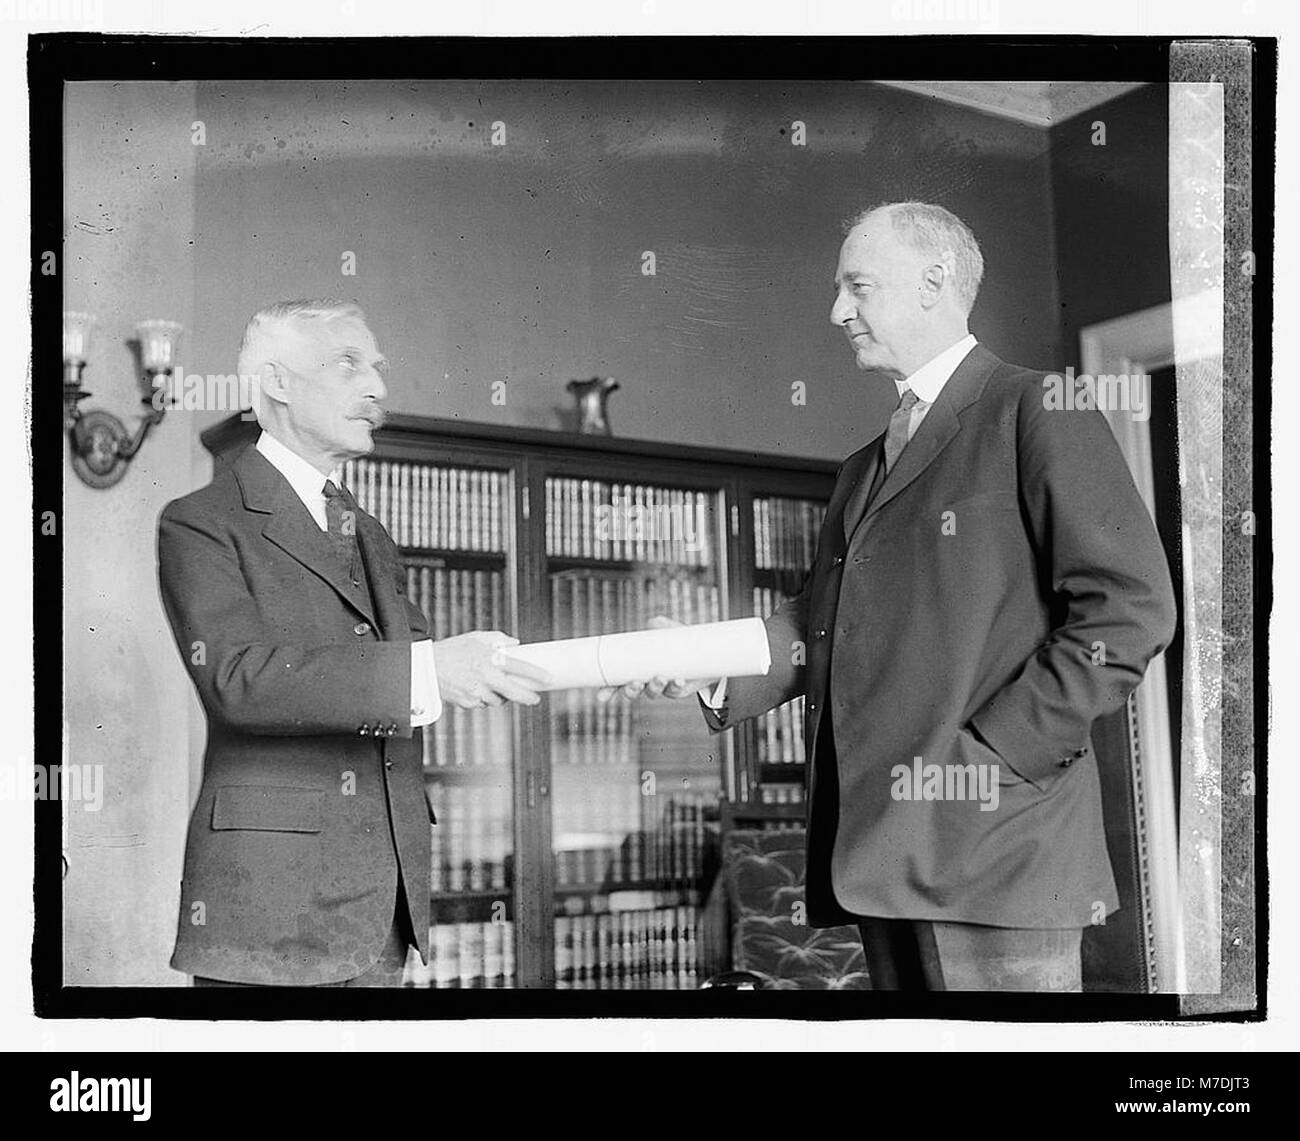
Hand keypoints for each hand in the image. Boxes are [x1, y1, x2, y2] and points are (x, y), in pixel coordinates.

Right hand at [434, 631, 550, 708]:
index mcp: (489, 658)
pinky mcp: (468, 703)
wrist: (426, 668)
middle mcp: (484, 677)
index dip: (536, 674)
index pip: (519, 667)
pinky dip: (484, 698)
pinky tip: (477, 688)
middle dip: (528, 697)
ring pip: (498, 701)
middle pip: (514, 692)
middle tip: (536, 698)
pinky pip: (483, 704)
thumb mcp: (475, 637)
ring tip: (495, 686)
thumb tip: (516, 643)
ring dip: (502, 696)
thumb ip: (498, 638)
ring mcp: (476, 692)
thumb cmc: (452, 650)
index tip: (548, 678)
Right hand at [596, 616, 720, 702]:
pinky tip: (678, 679)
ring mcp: (660, 687)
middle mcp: (645, 680)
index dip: (607, 691)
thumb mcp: (665, 631)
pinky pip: (673, 692)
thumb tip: (653, 623)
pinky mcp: (677, 689)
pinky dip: (674, 686)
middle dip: (631, 691)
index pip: (616, 682)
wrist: (700, 649)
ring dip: (653, 687)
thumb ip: (658, 625)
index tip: (601, 697)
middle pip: (631, 693)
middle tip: (635, 683)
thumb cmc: (675, 639)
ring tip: (660, 678)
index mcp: (634, 668)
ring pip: (652, 693)